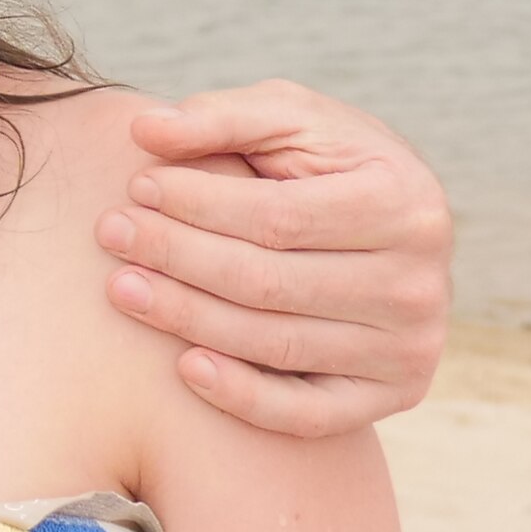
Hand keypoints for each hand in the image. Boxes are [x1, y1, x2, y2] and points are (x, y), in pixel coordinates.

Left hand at [99, 82, 453, 437]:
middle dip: (178, 256)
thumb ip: (222, 117)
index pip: (279, 216)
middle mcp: (419, 283)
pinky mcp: (395, 394)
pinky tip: (184, 366)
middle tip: (110, 233)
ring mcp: (411, 346)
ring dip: (186, 319)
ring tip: (121, 287)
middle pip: (270, 283)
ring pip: (276, 344)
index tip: (138, 186)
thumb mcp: (290, 119)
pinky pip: (308, 414)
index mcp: (405, 205)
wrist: (388, 227)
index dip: (199, 203)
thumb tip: (144, 129)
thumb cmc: (327, 164)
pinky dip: (242, 397)